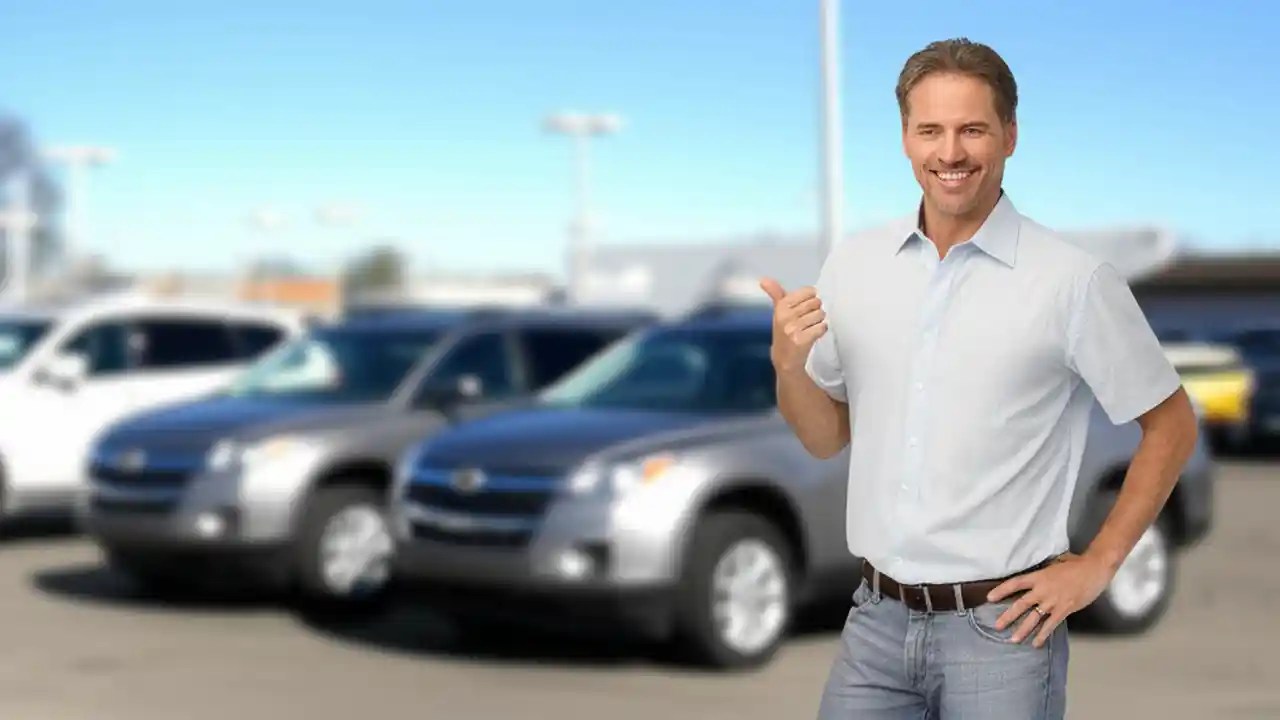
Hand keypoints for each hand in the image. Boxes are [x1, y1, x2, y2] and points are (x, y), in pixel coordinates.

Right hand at [760, 277, 827, 372]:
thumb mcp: (778, 311)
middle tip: (806, 320)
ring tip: (809, 327)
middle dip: (815, 310)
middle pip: (816, 303)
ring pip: (820, 314)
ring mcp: (794, 329)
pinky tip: (813, 334)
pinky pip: (822, 327)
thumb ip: (775, 293)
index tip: (804, 308)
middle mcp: (786, 316)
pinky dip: (821, 330)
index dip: (810, 299)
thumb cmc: (783, 332)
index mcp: (781, 306)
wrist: (784, 358)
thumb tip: (763, 279)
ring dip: (818, 321)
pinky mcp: (803, 340)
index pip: (808, 292)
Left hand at [985, 552, 1113, 647]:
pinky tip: (1035, 643)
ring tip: (1013, 639)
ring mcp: (1053, 602)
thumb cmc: (1076, 564)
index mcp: (1039, 576)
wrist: (1094, 570)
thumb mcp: (1055, 563)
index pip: (1015, 583)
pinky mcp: (1064, 610)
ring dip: (1023, 630)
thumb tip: (1037, 575)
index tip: (990, 598)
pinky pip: (1050, 625)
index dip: (1001, 590)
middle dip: (1008, 616)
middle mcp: (1042, 590)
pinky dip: (1042, 635)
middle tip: (997, 626)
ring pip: (1034, 618)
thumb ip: (1044, 571)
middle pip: (1021, 604)